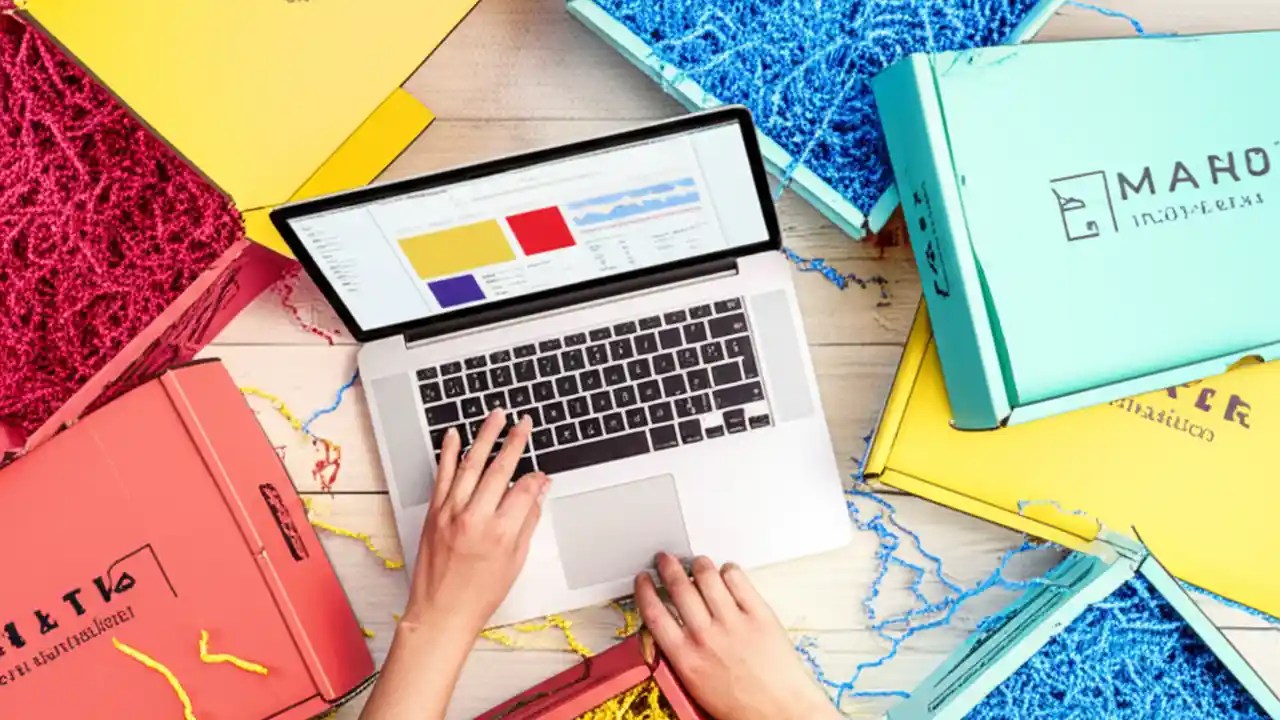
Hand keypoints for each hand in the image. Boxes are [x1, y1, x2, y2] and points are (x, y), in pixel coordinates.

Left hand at [362, 410, 548, 719]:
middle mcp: (475, 518)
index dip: (536, 478)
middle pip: (500, 469)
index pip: (524, 491)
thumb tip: (538, 492)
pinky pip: (442, 476)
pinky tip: (453, 435)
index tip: (541, 472)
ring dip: (484, 437)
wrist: (441, 612)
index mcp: (501, 533)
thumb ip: (528, 522)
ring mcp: (451, 513)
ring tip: (495, 416)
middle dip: (514, 442)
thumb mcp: (515, 561)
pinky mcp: (433, 513)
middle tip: (523, 422)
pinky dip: (448, 454)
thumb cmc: (479, 594)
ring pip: (470, 465)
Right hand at [635, 553, 840, 719]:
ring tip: (697, 563)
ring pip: (707, 576)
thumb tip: (671, 626)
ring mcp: (733, 622)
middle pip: (679, 587)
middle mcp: (706, 636)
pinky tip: (727, 573)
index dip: (645, 590)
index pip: (654, 612)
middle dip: (668, 567)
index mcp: (686, 658)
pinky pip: (738, 579)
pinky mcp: (759, 614)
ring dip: (698, 564)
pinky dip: (729, 570)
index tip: (644, 579)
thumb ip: (681, 653)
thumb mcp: (696, 684)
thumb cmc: (741, 706)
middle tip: (666, 559)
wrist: (780, 712)